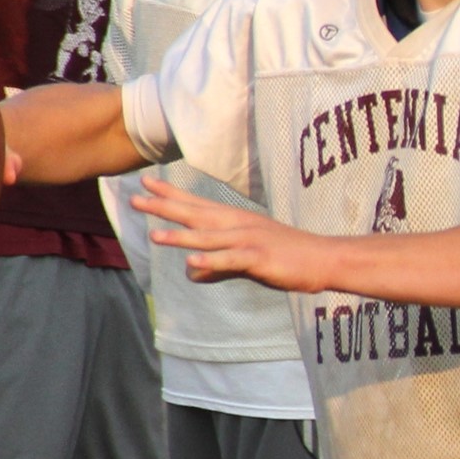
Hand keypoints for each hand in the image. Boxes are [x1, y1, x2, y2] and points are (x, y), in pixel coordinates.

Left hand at [138, 176, 327, 291]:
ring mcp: (249, 240)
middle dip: (165, 207)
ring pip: (209, 237)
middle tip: (136, 198)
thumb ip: (217, 266)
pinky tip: (191, 262)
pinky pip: (231, 260)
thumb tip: (192, 274)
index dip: (171, 195)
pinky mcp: (260, 258)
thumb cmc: (286, 258)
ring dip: (181, 236)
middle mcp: (238, 225)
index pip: (196, 205)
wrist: (323, 259)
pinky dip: (211, 260)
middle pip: (195, 214)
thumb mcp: (246, 261)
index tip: (146, 184)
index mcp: (235, 221)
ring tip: (154, 235)